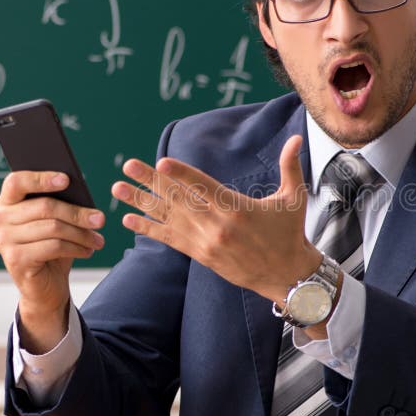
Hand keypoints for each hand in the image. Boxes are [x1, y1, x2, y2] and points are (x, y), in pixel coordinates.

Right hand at [0, 171, 104, 352]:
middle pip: (45, 207)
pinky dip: (76, 248)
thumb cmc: (51, 248)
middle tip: (100, 220)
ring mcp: (4, 240)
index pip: (17, 182)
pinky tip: (88, 250)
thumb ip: (60, 205)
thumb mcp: (55, 223)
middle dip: (78, 213)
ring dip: (82, 234)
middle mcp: (0, 219)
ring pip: (53, 227)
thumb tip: (82, 194)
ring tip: (98, 239)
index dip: (42, 178)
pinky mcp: (16, 259)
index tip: (67, 180)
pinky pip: (54, 246)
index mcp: (7, 202)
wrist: (44, 286)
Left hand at [111, 135, 320, 304]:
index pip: (204, 187)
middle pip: (178, 200)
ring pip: (169, 218)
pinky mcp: (201, 255)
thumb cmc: (289, 234)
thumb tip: (297, 139)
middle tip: (128, 165)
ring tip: (118, 189)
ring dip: (141, 203)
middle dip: (151, 181)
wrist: (286, 276)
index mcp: (237, 208)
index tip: (161, 162)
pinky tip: (129, 220)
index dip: (182, 174)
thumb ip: (290, 166)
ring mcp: (206, 242)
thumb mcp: (293, 199)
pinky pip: (170, 240)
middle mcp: (217, 226)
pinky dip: (149, 229)